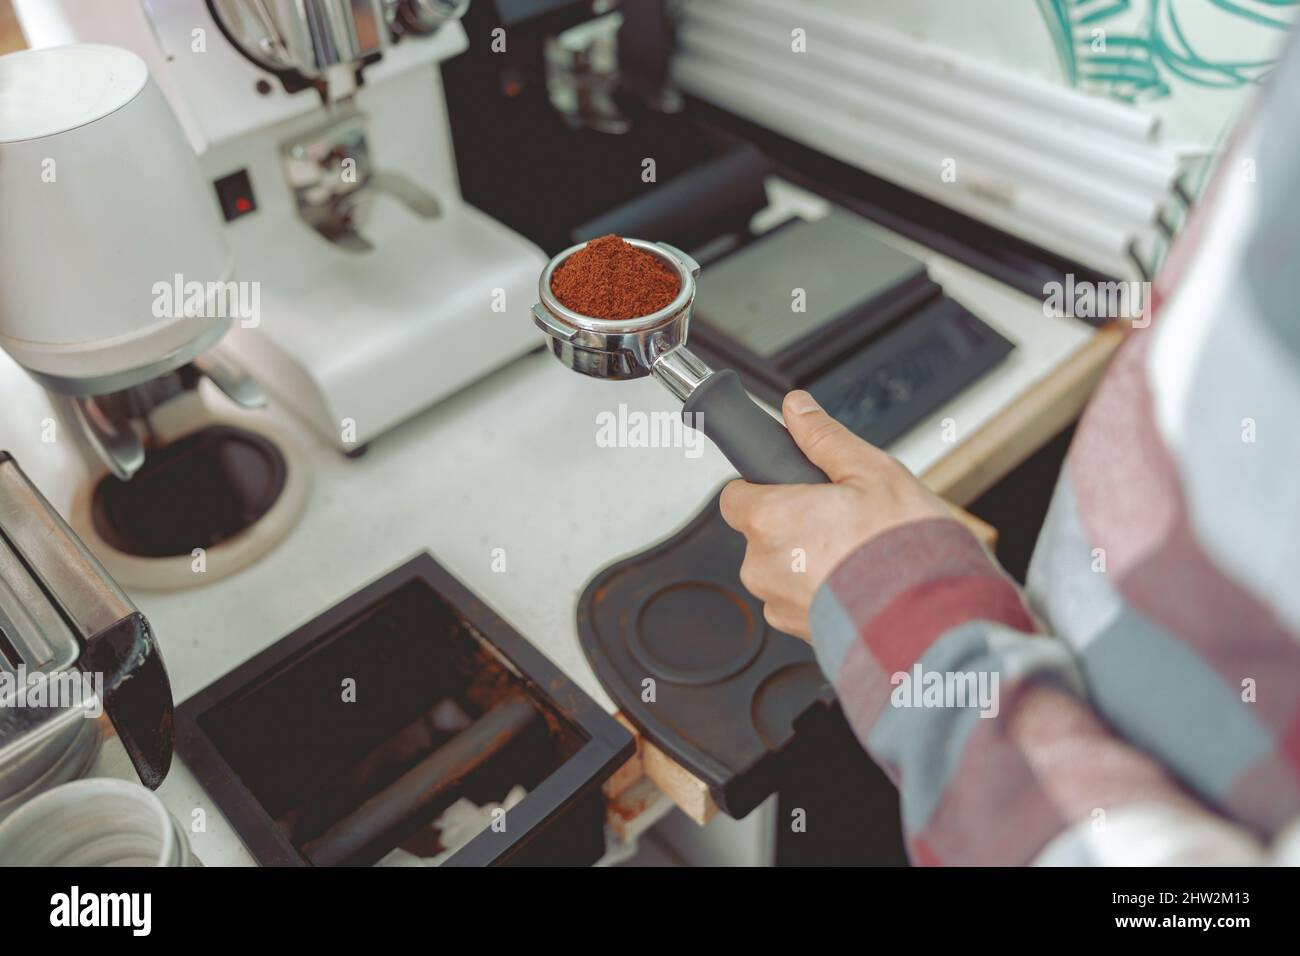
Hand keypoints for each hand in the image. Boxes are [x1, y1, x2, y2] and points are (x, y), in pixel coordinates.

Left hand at [719, 390, 949, 640]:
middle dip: (794, 523)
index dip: (762, 487)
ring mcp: (778, 605)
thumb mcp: (872, 471)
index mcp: (770, 519)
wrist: (934, 620)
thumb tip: (797, 408)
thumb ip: (824, 438)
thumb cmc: (904, 548)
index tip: (790, 486)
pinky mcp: (799, 633)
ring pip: (780, 570)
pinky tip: (858, 583)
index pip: (734, 496)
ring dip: (808, 560)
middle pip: (761, 533)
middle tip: (841, 517)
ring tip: (857, 554)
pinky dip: (822, 591)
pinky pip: (798, 602)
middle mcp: (762, 566)